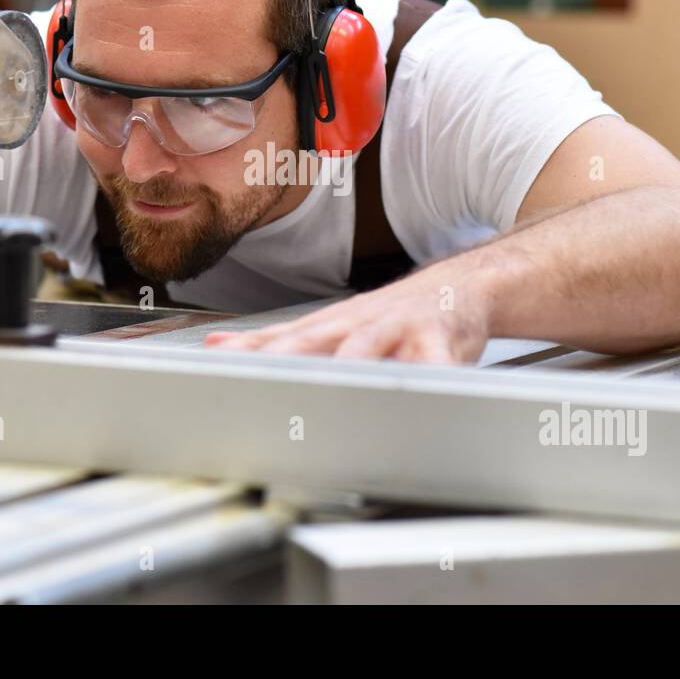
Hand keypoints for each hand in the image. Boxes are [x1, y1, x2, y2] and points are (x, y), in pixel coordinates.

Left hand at [203, 269, 489, 363]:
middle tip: (262, 378)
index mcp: (332, 325)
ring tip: (333, 386)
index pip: (284, 338)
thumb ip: (279, 340)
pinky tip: (418, 390)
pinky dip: (426, 376)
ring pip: (371, 346)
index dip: (252, 351)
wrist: (460, 288)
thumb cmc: (389, 318)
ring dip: (351, 363)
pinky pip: (434, 363)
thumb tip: (219, 345)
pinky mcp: (441, 343)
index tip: (220, 363)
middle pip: (319, 339)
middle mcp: (360, 324)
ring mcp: (400, 329)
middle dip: (289, 358)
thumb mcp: (333, 325)